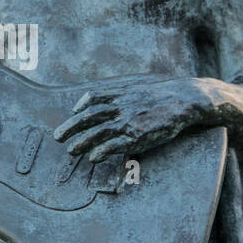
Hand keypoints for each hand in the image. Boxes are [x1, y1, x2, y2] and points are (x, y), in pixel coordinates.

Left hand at [53, 80, 203, 162]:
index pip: (94, 97)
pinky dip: (101, 151)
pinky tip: (93, 158)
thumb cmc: (165, 94)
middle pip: (89, 116)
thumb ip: (125, 90)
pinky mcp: (137, 135)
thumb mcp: (141, 85)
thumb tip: (112, 95)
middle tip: (58, 136)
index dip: (81, 104)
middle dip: (71, 127)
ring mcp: (127, 121)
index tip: (74, 111)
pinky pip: (114, 145)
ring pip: (97, 133)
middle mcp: (120, 105)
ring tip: (71, 151)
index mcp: (121, 92)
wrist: (185, 100)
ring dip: (81, 142)